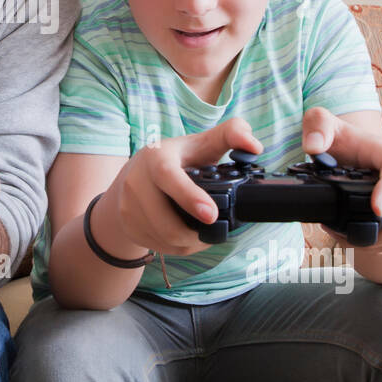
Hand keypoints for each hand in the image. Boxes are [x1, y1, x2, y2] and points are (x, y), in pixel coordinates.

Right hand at [97, 119, 264, 258]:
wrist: (131, 177)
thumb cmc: (176, 159)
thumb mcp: (201, 143)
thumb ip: (231, 134)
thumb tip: (253, 146)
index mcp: (156, 156)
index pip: (167, 176)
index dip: (189, 197)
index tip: (211, 214)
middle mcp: (135, 180)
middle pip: (166, 222)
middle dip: (195, 234)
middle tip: (215, 229)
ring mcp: (127, 205)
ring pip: (164, 238)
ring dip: (190, 243)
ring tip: (202, 232)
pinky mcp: (127, 225)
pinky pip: (160, 247)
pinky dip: (179, 247)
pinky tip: (187, 236)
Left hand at [300, 107, 381, 252]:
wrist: (351, 153)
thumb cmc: (340, 140)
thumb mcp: (323, 122)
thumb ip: (318, 125)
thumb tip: (314, 146)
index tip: (375, 208)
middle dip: (380, 231)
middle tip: (343, 230)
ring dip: (371, 242)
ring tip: (340, 232)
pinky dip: (370, 246)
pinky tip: (347, 236)